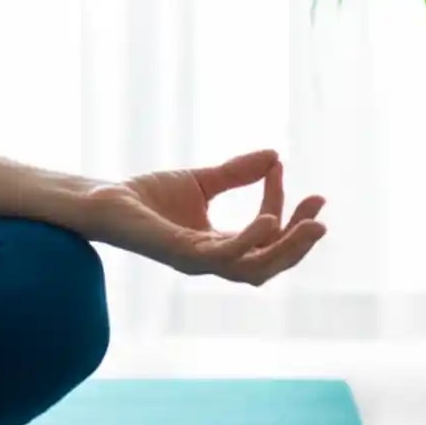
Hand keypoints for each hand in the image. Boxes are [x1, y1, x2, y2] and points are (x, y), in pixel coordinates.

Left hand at [86, 150, 326, 285]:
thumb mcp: (202, 181)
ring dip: (287, 249)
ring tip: (312, 225)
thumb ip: (237, 173)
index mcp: (221, 246)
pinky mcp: (182, 254)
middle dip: (300, 240)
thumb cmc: (147, 196)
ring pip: (256, 269)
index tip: (281, 168)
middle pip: (270, 263)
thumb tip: (276, 155)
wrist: (105, 200)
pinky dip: (250, 242)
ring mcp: (199, 261)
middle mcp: (214, 260)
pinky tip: (269, 220)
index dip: (282, 206)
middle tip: (320, 213)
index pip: (265, 235)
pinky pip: (224, 258)